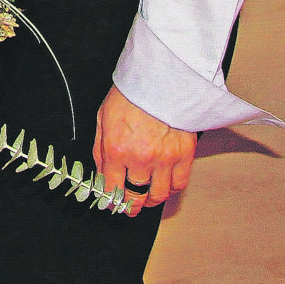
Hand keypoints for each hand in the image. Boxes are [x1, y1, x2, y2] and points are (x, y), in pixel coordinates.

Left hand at [93, 85, 192, 214]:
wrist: (159, 76)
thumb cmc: (131, 94)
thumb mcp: (103, 118)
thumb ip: (100, 149)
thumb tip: (101, 174)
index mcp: (116, 149)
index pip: (112, 189)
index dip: (111, 200)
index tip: (112, 203)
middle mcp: (140, 158)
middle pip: (136, 197)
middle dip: (130, 206)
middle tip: (130, 207)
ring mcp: (164, 158)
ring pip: (158, 195)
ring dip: (151, 200)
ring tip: (148, 197)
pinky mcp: (184, 154)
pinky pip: (179, 184)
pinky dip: (172, 189)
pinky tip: (165, 184)